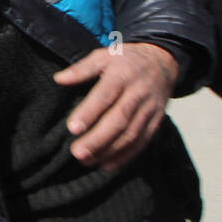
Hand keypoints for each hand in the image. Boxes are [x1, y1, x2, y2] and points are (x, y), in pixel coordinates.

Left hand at [52, 43, 178, 170]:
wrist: (163, 62)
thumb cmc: (126, 60)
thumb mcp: (104, 55)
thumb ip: (81, 68)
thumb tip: (58, 79)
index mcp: (122, 74)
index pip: (105, 95)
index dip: (89, 112)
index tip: (72, 128)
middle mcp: (138, 92)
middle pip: (119, 119)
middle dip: (98, 139)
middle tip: (77, 153)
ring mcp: (149, 108)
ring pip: (131, 134)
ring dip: (109, 151)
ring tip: (87, 161)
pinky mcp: (156, 121)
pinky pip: (142, 141)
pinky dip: (126, 156)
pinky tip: (107, 165)